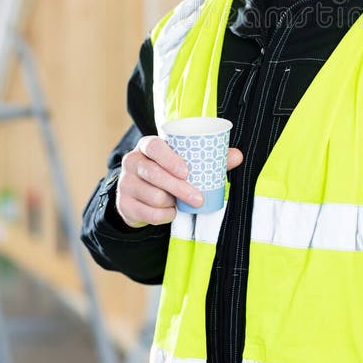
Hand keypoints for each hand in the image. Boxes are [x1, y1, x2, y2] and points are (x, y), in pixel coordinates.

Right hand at [116, 135, 243, 228]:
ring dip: (171, 202)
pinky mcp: (124, 204)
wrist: (139, 193)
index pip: (154, 147)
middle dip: (179, 188)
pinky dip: (164, 216)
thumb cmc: (168, 171)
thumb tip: (238, 155)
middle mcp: (132, 162)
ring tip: (179, 201)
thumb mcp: (183, 161)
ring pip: (153, 196)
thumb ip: (209, 158)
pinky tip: (170, 211)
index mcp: (147, 146)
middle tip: (198, 198)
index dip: (169, 158)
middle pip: (154, 174)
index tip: (187, 171)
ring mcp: (126, 184)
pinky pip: (149, 214)